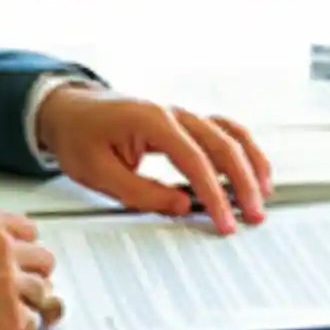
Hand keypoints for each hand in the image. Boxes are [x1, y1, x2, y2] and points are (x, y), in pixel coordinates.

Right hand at [0, 189, 60, 329]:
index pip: (27, 229)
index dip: (24, 244)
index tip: (20, 253)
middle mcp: (3, 249)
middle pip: (43, 258)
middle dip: (35, 270)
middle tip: (21, 281)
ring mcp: (10, 283)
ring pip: (43, 290)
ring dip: (30, 298)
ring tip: (11, 306)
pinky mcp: (10, 318)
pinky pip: (33, 321)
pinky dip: (22, 325)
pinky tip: (5, 324)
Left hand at [36, 86, 271, 234]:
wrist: (66, 109)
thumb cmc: (77, 136)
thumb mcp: (98, 173)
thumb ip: (141, 192)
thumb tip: (181, 207)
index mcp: (150, 121)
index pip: (194, 160)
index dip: (214, 194)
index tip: (225, 220)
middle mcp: (171, 113)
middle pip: (221, 144)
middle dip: (242, 182)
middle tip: (253, 215)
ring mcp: (179, 114)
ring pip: (228, 132)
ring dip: (250, 162)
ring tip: (263, 193)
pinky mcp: (180, 122)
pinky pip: (220, 130)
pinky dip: (240, 148)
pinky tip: (251, 168)